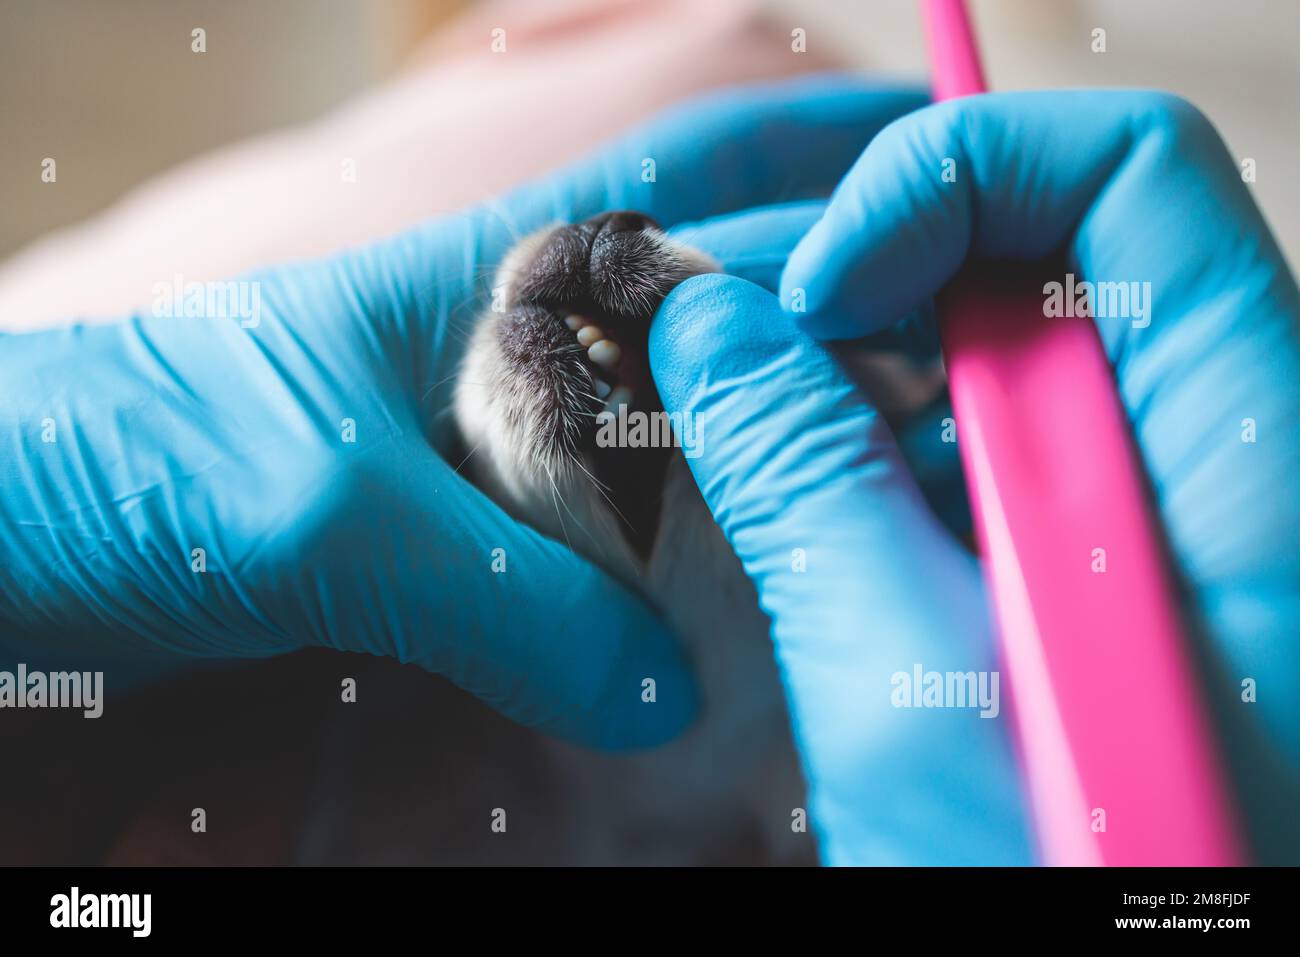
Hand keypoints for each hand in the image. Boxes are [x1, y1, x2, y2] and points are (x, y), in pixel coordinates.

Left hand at [0, 76, 925, 749]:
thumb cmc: (120, 464)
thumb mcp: (315, 511)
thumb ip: (499, 587)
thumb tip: (649, 687)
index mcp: (491, 279)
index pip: (700, 196)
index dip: (832, 181)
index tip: (964, 209)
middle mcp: (512, 348)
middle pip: (718, 310)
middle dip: (850, 317)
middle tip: (979, 370)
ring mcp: (493, 444)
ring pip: (677, 422)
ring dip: (783, 438)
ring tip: (902, 471)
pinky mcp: (466, 536)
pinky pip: (609, 533)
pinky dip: (687, 548)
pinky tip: (746, 581)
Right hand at [652, 91, 1299, 860]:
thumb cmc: (1065, 894)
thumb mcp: (908, 695)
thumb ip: (808, 485)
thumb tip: (715, 332)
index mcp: (1249, 463)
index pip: (1124, 175)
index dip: (950, 184)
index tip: (819, 287)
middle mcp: (1239, 465)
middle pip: (1069, 250)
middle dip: (892, 278)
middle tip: (765, 369)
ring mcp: (1185, 524)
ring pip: (1031, 358)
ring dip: (889, 379)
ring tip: (794, 470)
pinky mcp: (1126, 579)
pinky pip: (1017, 454)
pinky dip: (911, 458)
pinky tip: (853, 541)